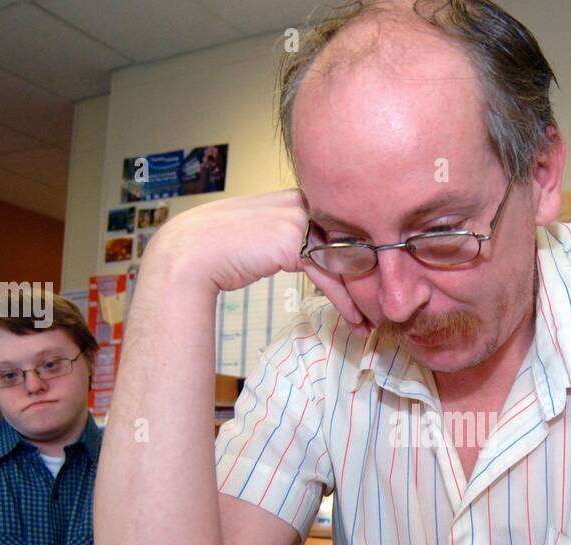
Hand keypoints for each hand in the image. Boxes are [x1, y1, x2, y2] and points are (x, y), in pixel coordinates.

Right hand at [139, 188, 368, 337]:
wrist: (191, 252)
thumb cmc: (221, 248)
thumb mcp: (263, 235)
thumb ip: (289, 237)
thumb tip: (312, 254)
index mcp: (295, 196)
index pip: (339, 229)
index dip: (357, 260)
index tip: (367, 285)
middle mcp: (301, 202)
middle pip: (348, 243)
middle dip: (365, 278)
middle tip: (379, 305)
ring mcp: (298, 218)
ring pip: (343, 261)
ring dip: (359, 295)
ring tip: (370, 321)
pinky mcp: (294, 241)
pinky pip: (329, 275)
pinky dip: (343, 301)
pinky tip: (353, 320)